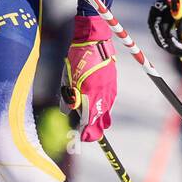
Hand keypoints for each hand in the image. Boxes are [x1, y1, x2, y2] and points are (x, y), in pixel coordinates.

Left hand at [61, 15, 116, 141]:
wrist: (94, 42)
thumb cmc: (77, 59)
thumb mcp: (68, 79)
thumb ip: (69, 98)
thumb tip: (68, 112)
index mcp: (90, 96)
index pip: (88, 123)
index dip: (83, 133)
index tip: (78, 138)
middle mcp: (103, 97)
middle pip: (100, 124)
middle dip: (91, 131)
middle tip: (82, 133)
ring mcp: (110, 92)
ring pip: (106, 116)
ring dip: (97, 121)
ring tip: (86, 120)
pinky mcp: (113, 87)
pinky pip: (108, 105)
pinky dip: (101, 109)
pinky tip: (92, 106)